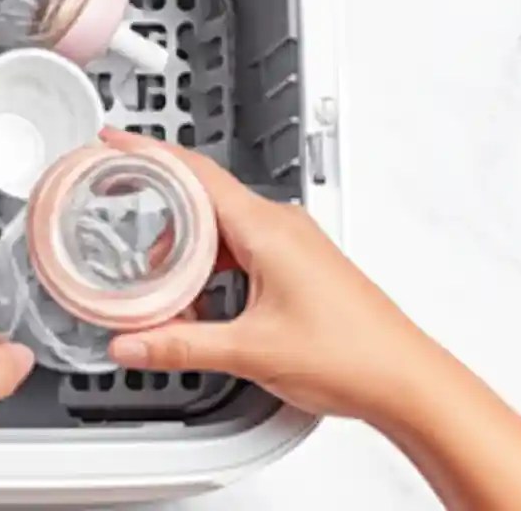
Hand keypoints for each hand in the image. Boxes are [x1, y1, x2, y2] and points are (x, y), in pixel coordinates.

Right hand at [101, 128, 432, 420]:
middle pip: (201, 203)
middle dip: (161, 231)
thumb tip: (131, 343)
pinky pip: (241, 251)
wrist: (406, 380)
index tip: (114, 141)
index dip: (147, 153)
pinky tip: (205, 312)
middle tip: (132, 255)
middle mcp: (281, 226)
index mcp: (267, 229)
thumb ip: (180, 346)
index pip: (194, 172)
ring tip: (169, 300)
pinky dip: (212, 273)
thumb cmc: (351, 354)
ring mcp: (292, 244)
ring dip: (188, 260)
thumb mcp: (249, 351)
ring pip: (219, 232)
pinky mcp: (298, 265)